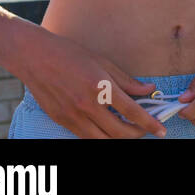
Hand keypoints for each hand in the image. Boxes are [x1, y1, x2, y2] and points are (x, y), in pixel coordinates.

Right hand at [19, 31, 167, 138]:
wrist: (34, 57)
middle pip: (119, 132)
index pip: (132, 112)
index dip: (149, 123)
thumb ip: (127, 80)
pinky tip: (109, 130)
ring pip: (102, 140)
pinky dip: (101, 137)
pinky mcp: (61, 121)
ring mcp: (72, 116)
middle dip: (137, 134)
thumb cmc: (70, 54)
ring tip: (130, 132)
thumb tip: (148, 90)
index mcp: (101, 87)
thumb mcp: (104, 62)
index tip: (160, 129)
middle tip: (147, 130)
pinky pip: (85, 137)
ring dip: (120, 139)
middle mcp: (87, 105)